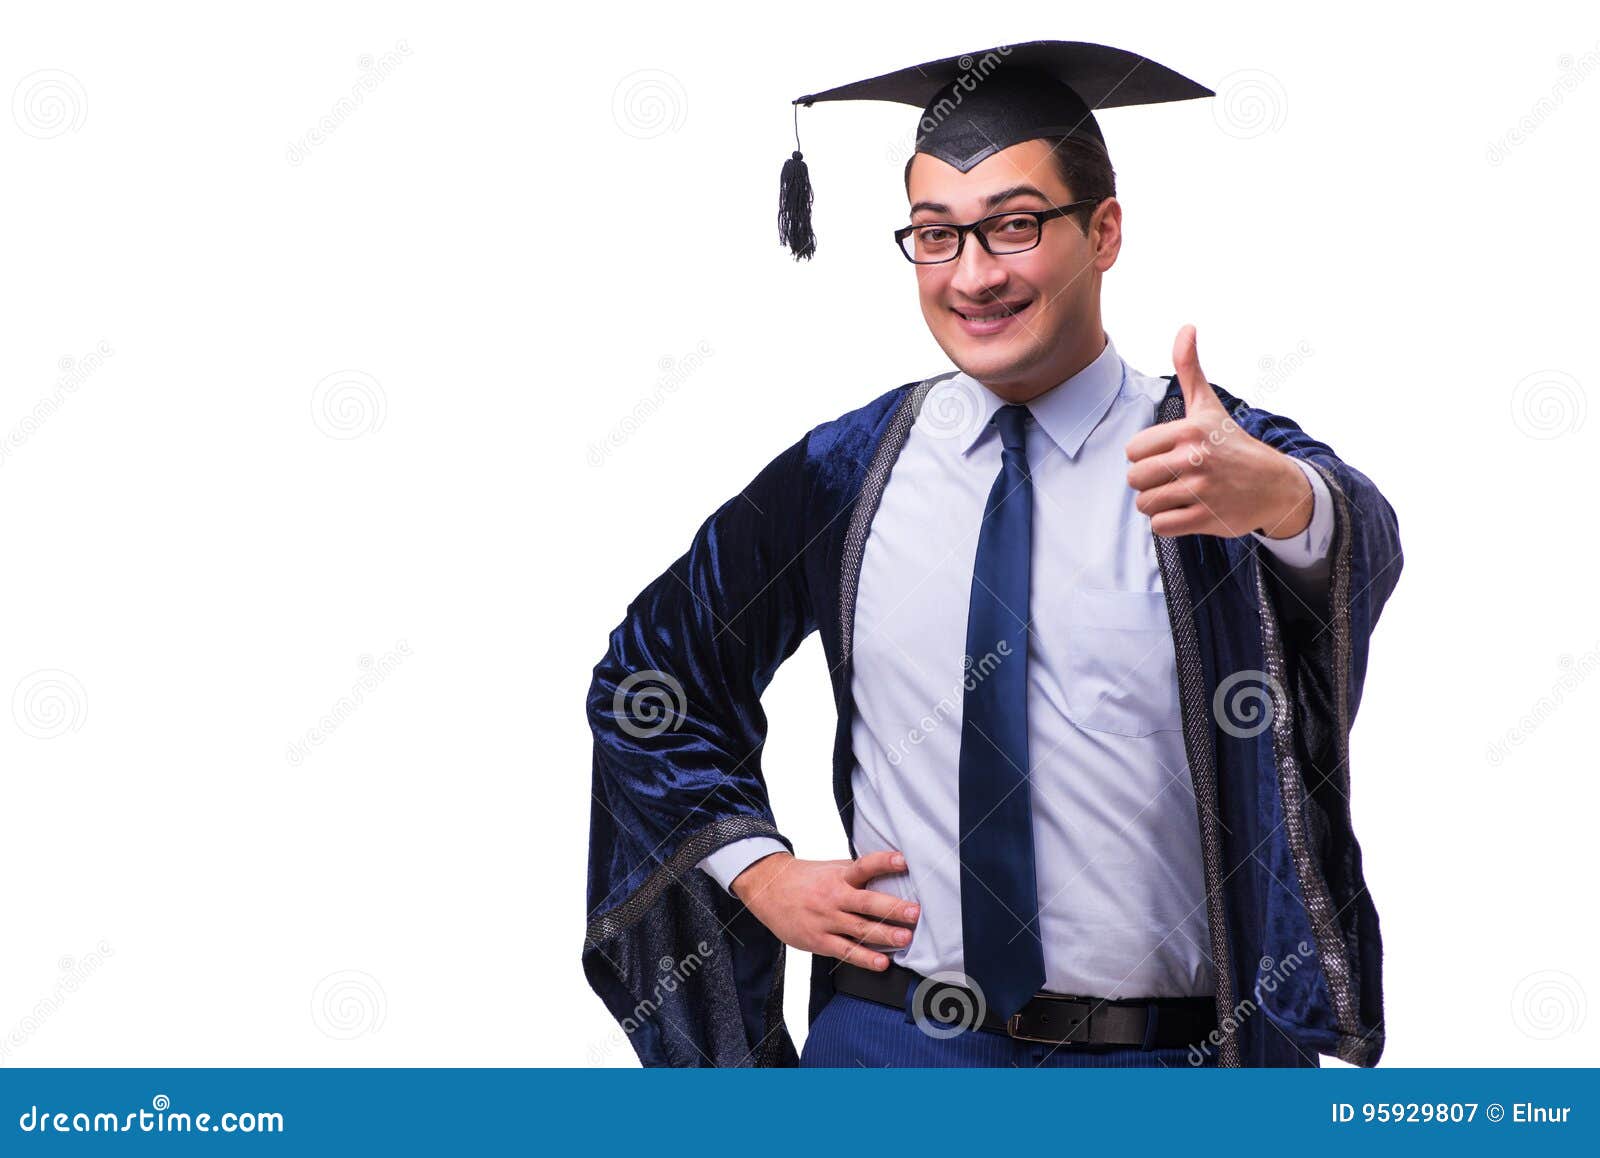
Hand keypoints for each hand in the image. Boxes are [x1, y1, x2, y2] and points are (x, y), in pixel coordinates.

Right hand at [730, 849, 919, 971]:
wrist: (768, 889)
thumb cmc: (806, 879)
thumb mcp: (831, 869)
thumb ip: (857, 874)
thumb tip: (891, 873)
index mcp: (839, 876)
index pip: (863, 866)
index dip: (883, 862)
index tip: (902, 861)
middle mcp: (833, 897)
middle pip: (866, 903)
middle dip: (892, 909)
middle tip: (914, 913)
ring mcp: (826, 920)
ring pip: (859, 929)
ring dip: (884, 935)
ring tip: (905, 938)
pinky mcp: (818, 940)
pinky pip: (845, 951)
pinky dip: (864, 958)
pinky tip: (881, 962)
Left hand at [1123, 324, 1312, 539]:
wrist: (1274, 484)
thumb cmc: (1232, 443)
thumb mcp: (1208, 406)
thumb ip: (1190, 368)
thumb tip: (1186, 327)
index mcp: (1189, 431)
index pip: (1133, 451)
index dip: (1144, 456)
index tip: (1165, 454)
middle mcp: (1195, 459)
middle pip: (1135, 480)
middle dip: (1147, 482)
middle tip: (1171, 477)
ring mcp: (1201, 491)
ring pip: (1145, 505)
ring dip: (1156, 503)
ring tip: (1178, 493)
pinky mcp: (1206, 519)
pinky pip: (1161, 527)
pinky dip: (1167, 522)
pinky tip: (1185, 510)